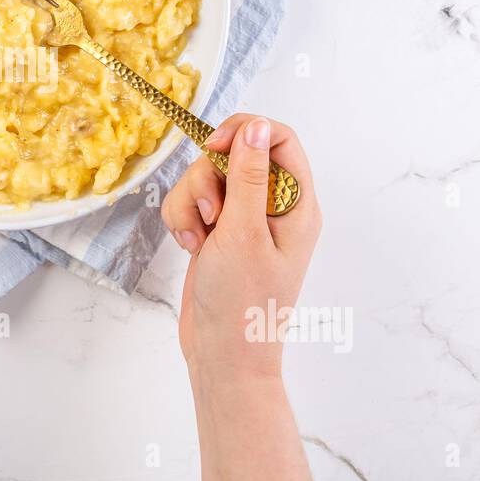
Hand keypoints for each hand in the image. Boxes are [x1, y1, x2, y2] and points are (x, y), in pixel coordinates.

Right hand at [162, 114, 321, 379]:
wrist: (223, 355)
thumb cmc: (242, 303)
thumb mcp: (244, 234)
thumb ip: (249, 176)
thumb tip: (257, 125)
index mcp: (296, 204)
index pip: (278, 138)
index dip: (244, 132)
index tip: (212, 149)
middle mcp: (273, 206)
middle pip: (234, 154)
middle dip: (207, 180)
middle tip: (210, 217)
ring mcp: (244, 219)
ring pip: (207, 178)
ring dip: (190, 203)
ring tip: (197, 240)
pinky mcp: (219, 232)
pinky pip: (193, 202)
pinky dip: (183, 219)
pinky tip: (190, 248)